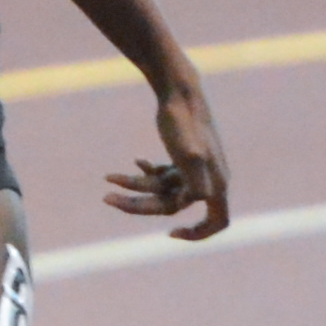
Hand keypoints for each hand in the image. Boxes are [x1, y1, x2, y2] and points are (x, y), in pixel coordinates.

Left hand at [104, 80, 230, 239]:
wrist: (179, 90)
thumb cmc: (184, 121)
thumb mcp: (189, 153)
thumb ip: (196, 179)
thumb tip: (197, 201)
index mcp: (216, 182)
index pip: (217, 222)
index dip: (197, 234)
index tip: (171, 233)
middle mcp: (208, 179)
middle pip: (171, 206)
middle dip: (139, 205)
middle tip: (108, 198)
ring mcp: (194, 169)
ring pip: (161, 191)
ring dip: (135, 185)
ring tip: (109, 177)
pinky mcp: (181, 157)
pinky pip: (162, 177)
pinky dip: (146, 173)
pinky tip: (136, 161)